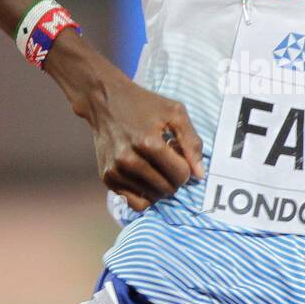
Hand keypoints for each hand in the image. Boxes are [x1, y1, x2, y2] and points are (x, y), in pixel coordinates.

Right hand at [81, 67, 203, 213]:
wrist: (105, 100)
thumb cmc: (144, 104)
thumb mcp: (175, 113)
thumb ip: (192, 143)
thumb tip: (199, 175)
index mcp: (148, 143)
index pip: (181, 175)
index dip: (185, 167)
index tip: (177, 153)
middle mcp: (129, 161)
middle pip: (168, 188)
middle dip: (174, 177)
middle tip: (166, 159)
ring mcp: (116, 171)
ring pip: (153, 197)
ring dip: (160, 185)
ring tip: (154, 165)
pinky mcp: (107, 178)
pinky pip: (135, 203)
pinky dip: (145, 195)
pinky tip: (145, 178)